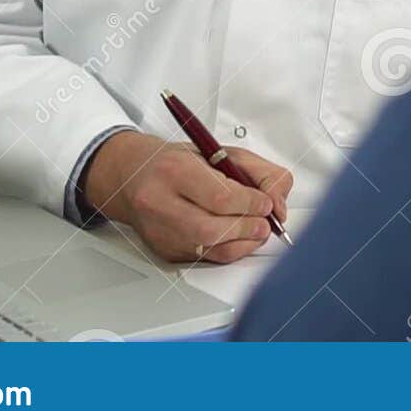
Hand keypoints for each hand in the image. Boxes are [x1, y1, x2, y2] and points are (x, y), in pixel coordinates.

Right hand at [80, 130, 292, 263]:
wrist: (132, 177)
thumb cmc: (177, 162)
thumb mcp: (220, 152)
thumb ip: (258, 173)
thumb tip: (278, 204)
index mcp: (174, 171)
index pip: (220, 196)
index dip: (251, 204)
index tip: (267, 203)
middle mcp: (161, 203)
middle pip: (213, 228)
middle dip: (248, 227)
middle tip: (264, 222)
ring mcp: (160, 231)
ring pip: (210, 248)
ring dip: (243, 242)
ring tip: (256, 229)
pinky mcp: (164, 250)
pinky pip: (205, 258)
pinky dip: (229, 250)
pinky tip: (238, 238)